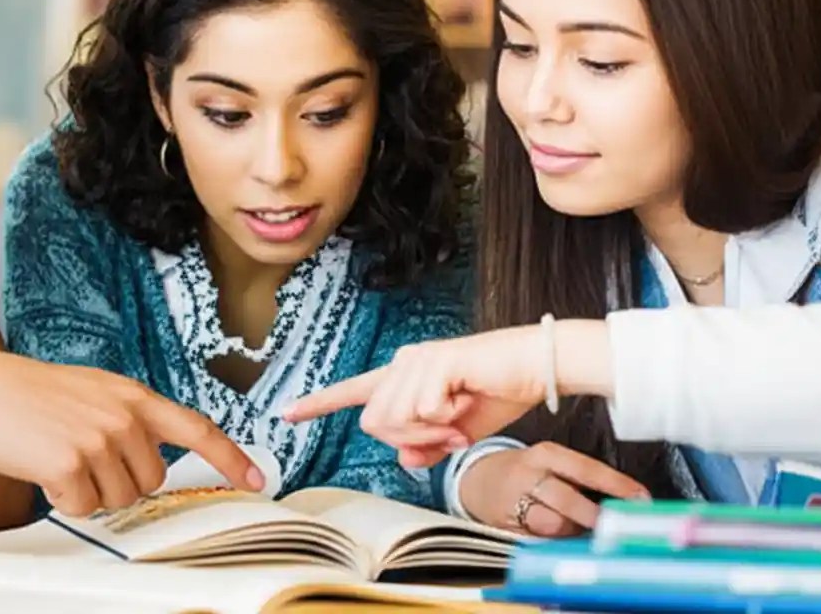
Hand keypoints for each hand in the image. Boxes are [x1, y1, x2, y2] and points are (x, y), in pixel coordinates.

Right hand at [0, 351, 263, 516]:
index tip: (257, 480)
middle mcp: (125, 416)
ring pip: (119, 499)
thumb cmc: (31, 396)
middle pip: (151, 481)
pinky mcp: (71, 463)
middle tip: (81, 456)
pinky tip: (44, 470)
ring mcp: (100, 439)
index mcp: (134, 396)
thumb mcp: (93, 393)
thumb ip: (129, 420)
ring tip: (59, 456)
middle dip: (119, 481)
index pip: (197, 428)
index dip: (231, 457)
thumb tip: (151, 464)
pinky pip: (85, 508)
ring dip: (90, 491)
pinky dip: (63, 499)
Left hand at [284, 329, 544, 466]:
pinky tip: (465, 401)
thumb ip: (427, 447)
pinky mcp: (434, 362)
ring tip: (458, 419)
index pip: (353, 392)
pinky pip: (420, 412)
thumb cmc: (499, 394)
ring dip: (428, 433)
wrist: (534, 368)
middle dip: (408, 441)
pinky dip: (445, 420)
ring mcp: (416, 360)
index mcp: (403, 376)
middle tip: (446, 438)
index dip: (319, 404)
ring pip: (393, 421)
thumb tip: (404, 460)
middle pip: (374, 424)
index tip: (286, 412)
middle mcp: (403, 363)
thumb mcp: (458, 434)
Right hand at [461, 442, 649, 537]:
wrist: (475, 481)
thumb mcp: (548, 463)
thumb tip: (622, 504)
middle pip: (566, 500)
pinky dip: (553, 545)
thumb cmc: (524, 473)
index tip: (641, 499)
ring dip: (572, 534)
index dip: (617, 485)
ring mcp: (513, 502)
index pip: (587, 469)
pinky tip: (560, 543)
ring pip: (551, 524)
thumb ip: (580, 479)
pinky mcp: (505, 526)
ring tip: (581, 533)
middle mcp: (528, 475)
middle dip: (593, 517)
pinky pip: (536, 541)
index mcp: (545, 454)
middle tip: (614, 528)